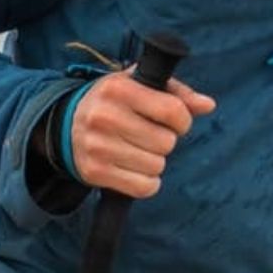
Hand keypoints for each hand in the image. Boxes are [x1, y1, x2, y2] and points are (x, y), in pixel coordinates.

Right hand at [66, 72, 215, 198]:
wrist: (64, 125)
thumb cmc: (113, 102)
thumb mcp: (140, 85)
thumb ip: (177, 93)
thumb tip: (208, 105)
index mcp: (118, 89)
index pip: (173, 110)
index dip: (183, 120)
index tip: (174, 121)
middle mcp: (104, 116)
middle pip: (166, 142)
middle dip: (166, 141)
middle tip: (150, 135)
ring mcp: (97, 146)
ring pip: (156, 166)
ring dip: (155, 162)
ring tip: (138, 150)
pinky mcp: (94, 172)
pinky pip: (143, 187)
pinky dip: (147, 182)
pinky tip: (135, 169)